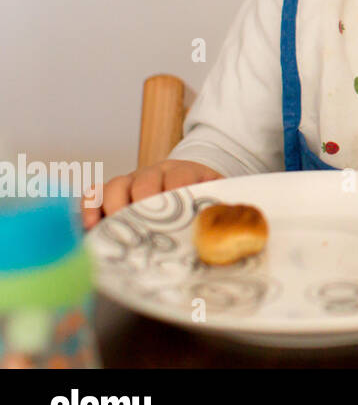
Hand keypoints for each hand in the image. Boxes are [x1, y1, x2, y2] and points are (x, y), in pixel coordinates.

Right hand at [81, 160, 223, 231]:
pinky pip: (95, 193)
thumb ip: (218, 208)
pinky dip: (89, 208)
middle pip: (144, 181)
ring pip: (116, 185)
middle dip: (141, 205)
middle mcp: (156, 172)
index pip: (178, 178)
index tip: (173, 219)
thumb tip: (221, 230)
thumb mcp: (216, 197)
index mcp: (186, 172)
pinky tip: (90, 228)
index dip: (173, 195)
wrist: (191, 178)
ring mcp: (132, 179)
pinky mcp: (114, 190)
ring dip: (113, 209)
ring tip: (115, 232)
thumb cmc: (202, 196)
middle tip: (142, 231)